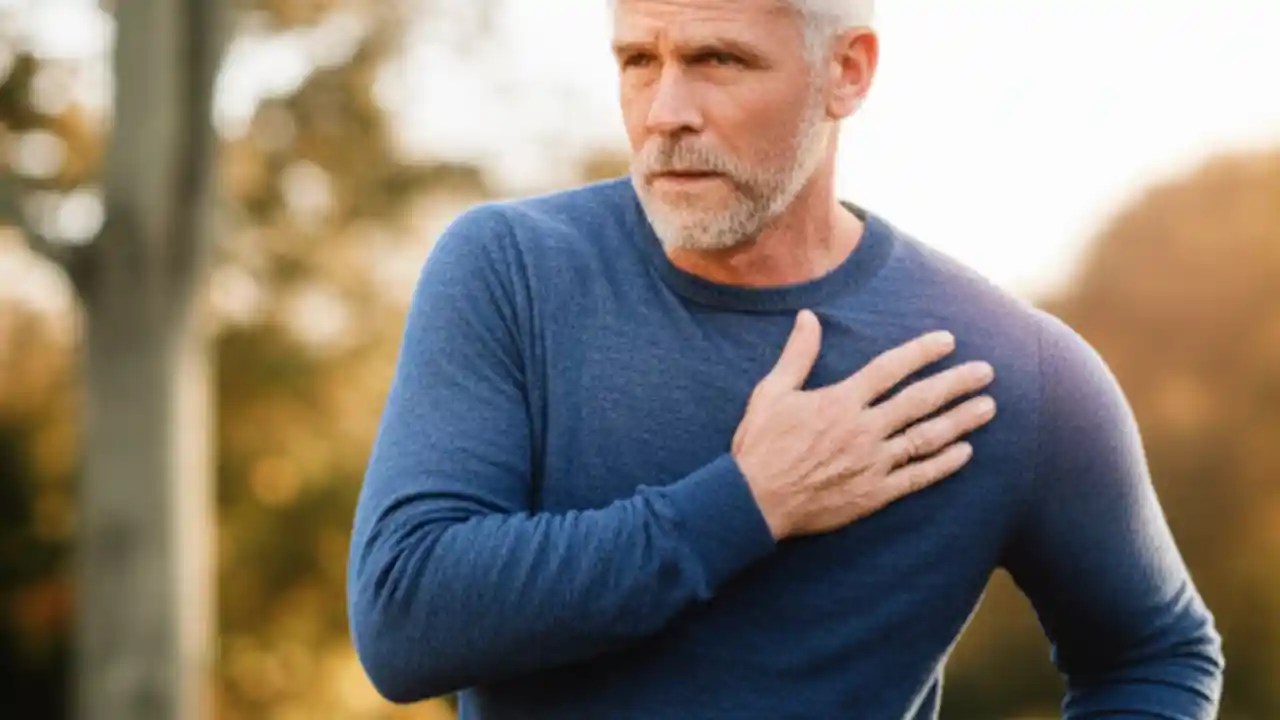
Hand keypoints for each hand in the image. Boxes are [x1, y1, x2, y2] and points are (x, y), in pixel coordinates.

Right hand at [732, 310, 996, 539]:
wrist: (754, 501)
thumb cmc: (759, 446)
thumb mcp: (771, 393)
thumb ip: (797, 355)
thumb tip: (808, 318)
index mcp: (840, 402)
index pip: (890, 369)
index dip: (921, 352)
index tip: (948, 341)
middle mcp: (863, 430)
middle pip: (919, 401)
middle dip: (956, 383)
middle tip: (987, 371)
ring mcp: (871, 463)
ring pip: (926, 438)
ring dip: (960, 421)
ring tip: (988, 407)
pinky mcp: (873, 494)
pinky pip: (916, 477)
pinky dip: (943, 465)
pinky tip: (965, 452)